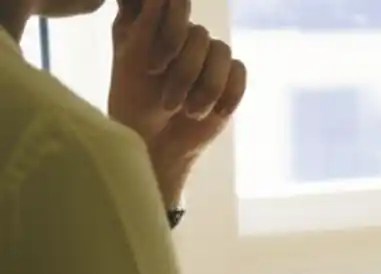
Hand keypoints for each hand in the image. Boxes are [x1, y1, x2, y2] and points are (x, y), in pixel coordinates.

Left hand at [110, 0, 246, 207]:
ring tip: (188, 112)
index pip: (173, 4)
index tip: (153, 68)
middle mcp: (182, 32)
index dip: (169, 32)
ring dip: (205, 87)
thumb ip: (147, 26)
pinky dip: (226, 95)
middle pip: (198, 33)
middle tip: (167, 102)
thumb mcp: (131, 62)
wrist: (156, 142)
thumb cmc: (134, 101)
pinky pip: (238, 72)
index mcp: (153, 21)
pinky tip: (211, 112)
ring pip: (221, 51)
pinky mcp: (228, 76)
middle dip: (185, 72)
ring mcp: (207, 53)